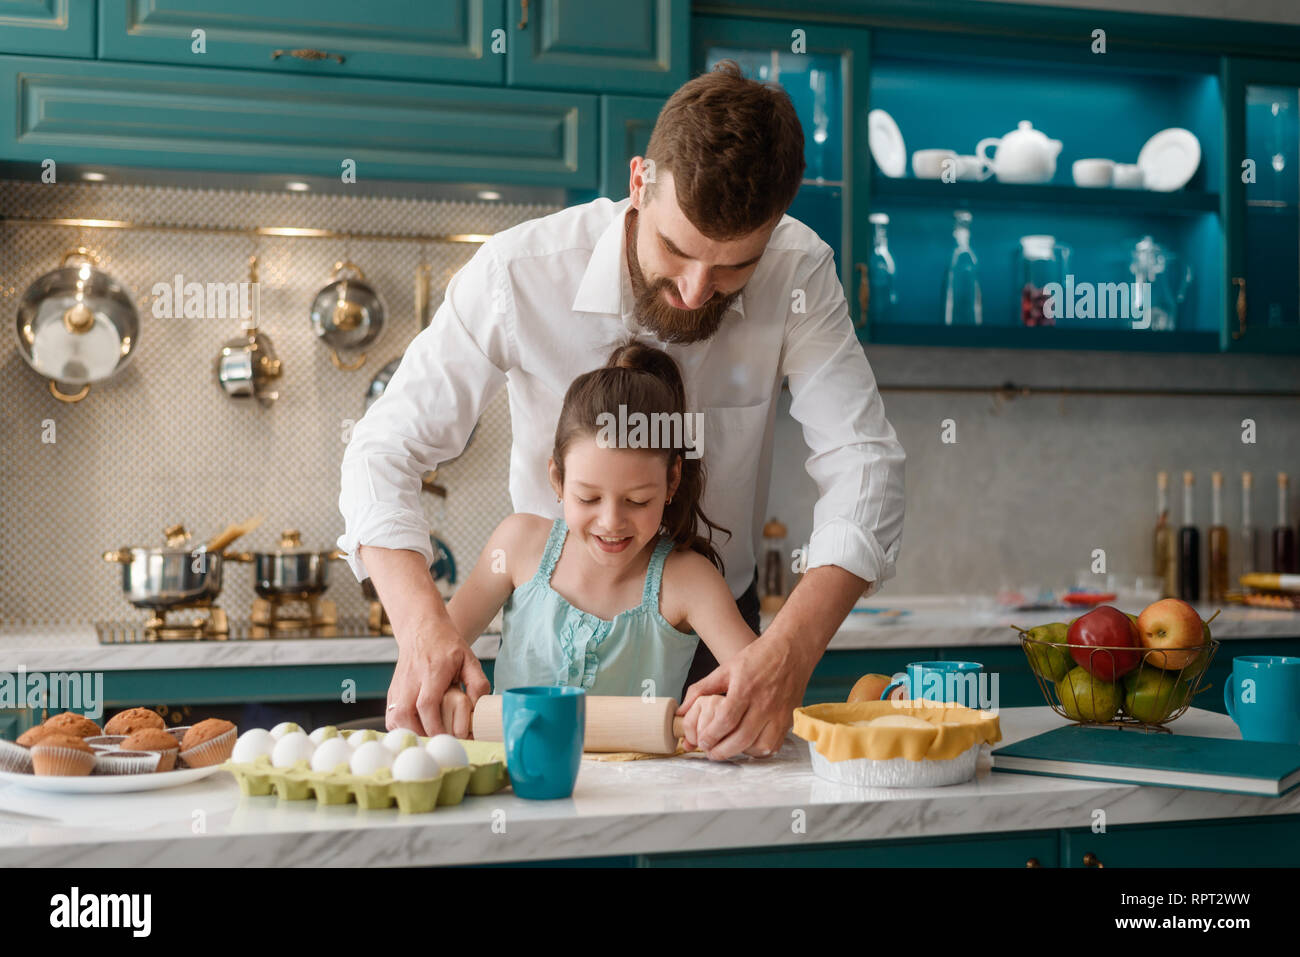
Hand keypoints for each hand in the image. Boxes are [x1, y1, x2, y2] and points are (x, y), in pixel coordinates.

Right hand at [387, 620, 489, 737]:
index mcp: (432, 671)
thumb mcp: (469, 659)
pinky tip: (418, 730)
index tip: (449, 738)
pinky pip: (392, 718)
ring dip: (412, 733)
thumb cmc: (447, 645)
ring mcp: (398, 687)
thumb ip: (478, 683)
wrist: (421, 628)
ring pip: (396, 719)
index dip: (435, 725)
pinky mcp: (391, 693)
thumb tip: (479, 708)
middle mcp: (411, 680)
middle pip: (406, 715)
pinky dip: (403, 729)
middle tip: (442, 742)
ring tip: (431, 737)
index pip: (427, 704)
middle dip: (423, 734)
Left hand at [678, 632, 811, 759]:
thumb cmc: (757, 657)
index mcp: (745, 689)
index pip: (725, 721)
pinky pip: (775, 744)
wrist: (791, 649)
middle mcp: (764, 704)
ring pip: (760, 746)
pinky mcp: (789, 719)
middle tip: (711, 752)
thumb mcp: (724, 669)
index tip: (701, 741)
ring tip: (728, 749)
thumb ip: (700, 690)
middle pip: (741, 739)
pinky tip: (748, 745)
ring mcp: (779, 713)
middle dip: (721, 751)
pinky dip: (759, 750)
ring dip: (741, 752)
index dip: (710, 736)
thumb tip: (680, 711)